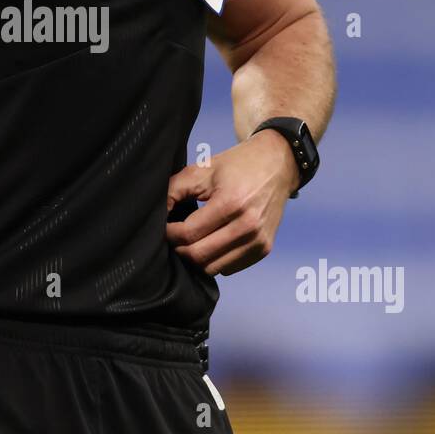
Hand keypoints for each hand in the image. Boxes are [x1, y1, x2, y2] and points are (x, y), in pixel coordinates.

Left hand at [165, 129, 298, 276]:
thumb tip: (157, 214)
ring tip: (190, 241)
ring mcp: (258, 241)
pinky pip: (229, 268)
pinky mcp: (264, 249)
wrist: (278, 165)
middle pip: (199, 256)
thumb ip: (173, 190)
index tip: (164, 227)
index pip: (188, 233)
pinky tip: (210, 244)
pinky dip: (215, 261)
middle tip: (174, 237)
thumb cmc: (237, 165)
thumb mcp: (202, 169)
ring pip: (213, 268)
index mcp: (231, 203)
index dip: (169, 234)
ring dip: (196, 258)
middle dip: (179, 249)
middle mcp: (248, 226)